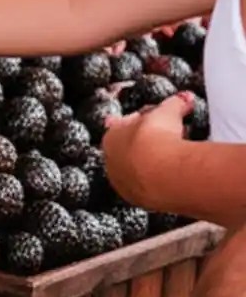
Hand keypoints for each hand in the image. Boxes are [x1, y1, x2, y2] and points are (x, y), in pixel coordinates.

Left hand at [101, 92, 193, 208]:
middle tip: (167, 140)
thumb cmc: (157, 136)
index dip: (139, 122)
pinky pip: (144, 188)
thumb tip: (186, 98)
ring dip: (150, 165)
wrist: (161, 172)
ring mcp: (120, 181)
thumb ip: (175, 104)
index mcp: (111, 136)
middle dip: (145, 144)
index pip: (121, 126)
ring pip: (134, 170)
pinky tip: (170, 179)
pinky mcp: (134, 198)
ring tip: (172, 160)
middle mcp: (110, 160)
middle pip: (127, 149)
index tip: (153, 121)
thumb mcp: (168, 113)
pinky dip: (156, 182)